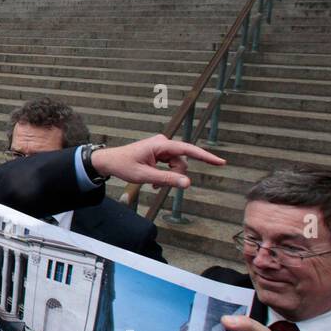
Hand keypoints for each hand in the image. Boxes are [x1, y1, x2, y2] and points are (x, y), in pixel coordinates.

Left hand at [91, 133, 224, 190]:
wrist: (109, 161)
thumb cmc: (124, 165)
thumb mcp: (145, 176)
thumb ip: (167, 179)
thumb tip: (187, 183)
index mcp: (161, 145)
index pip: (188, 150)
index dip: (205, 156)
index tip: (221, 162)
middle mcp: (164, 143)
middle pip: (181, 163)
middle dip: (174, 176)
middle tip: (157, 186)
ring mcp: (162, 148)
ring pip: (176, 167)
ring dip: (168, 178)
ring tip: (153, 184)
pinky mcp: (160, 153)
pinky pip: (170, 166)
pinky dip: (165, 176)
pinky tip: (154, 182)